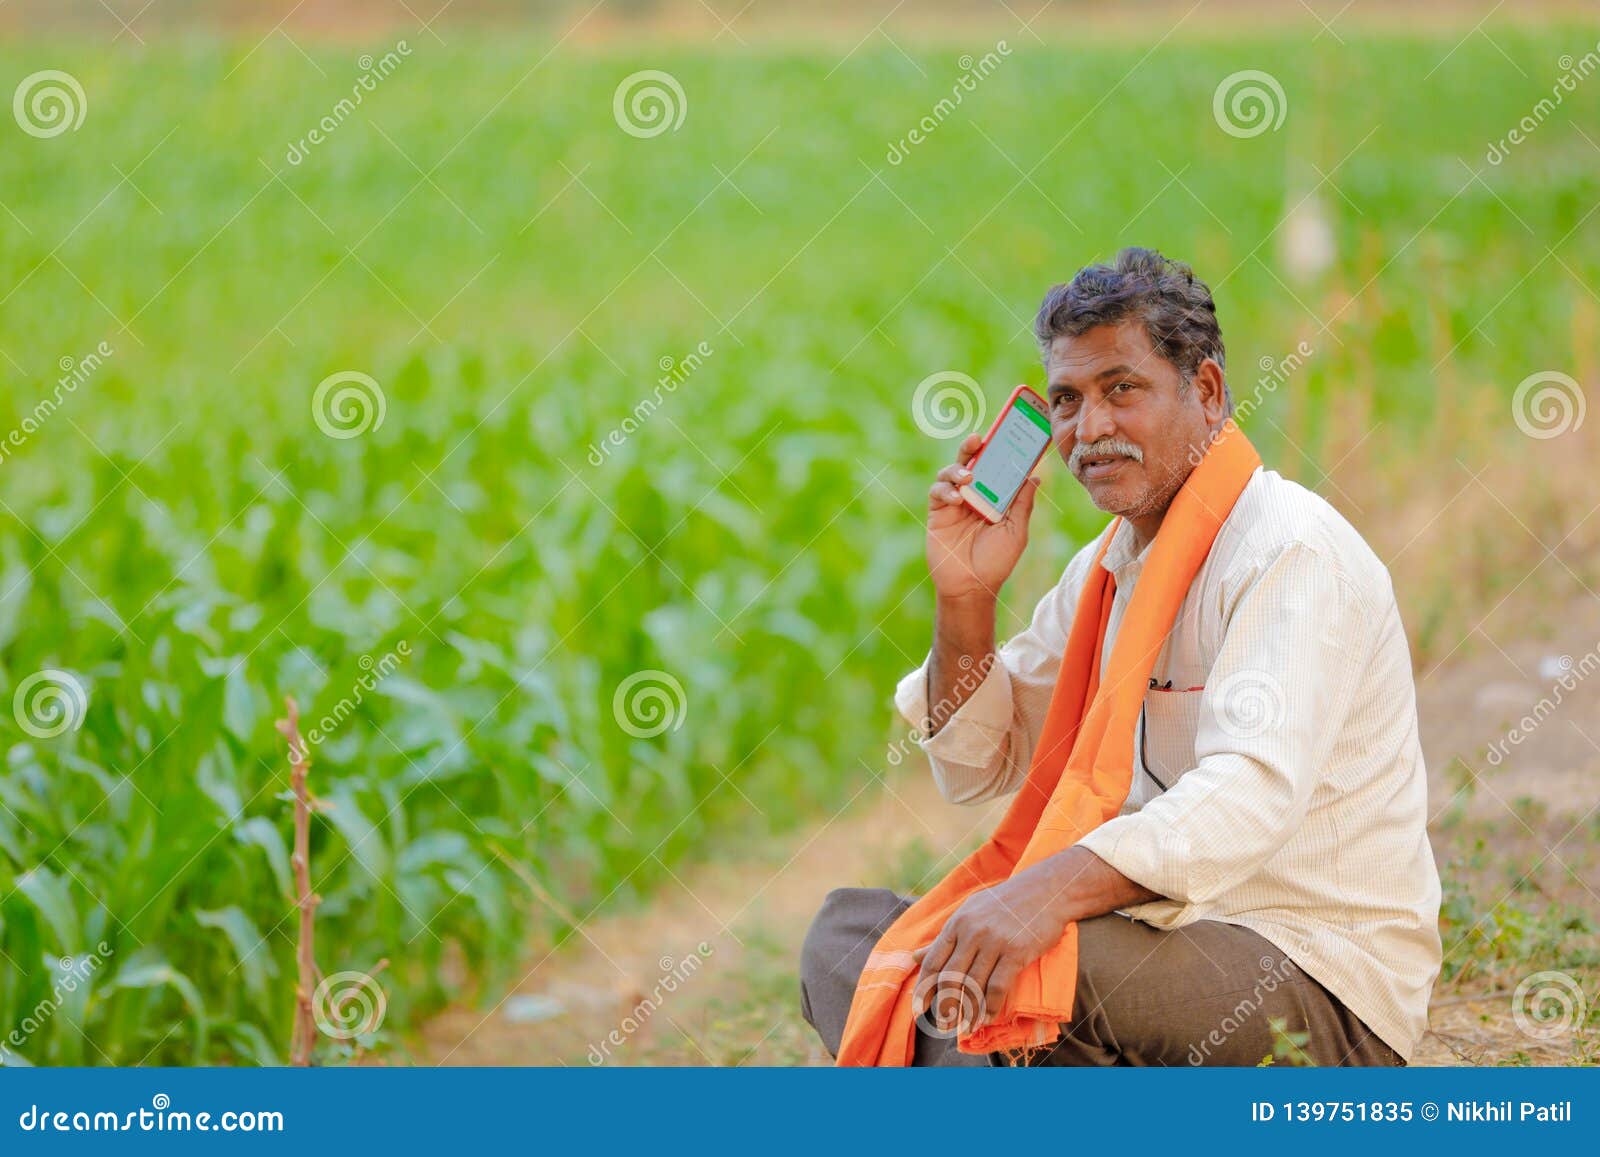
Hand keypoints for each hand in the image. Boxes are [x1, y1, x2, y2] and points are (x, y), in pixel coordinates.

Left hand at [911, 866, 1071, 1034]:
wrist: (1045, 890)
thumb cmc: (1004, 902)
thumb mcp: (970, 912)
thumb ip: (944, 938)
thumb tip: (914, 958)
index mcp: (957, 923)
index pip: (934, 962)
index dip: (923, 989)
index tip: (917, 1010)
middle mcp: (972, 932)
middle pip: (951, 977)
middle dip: (944, 1006)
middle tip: (943, 1027)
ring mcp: (994, 942)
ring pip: (974, 986)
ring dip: (968, 1012)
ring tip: (965, 1028)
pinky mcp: (1016, 952)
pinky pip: (998, 986)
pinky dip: (990, 1006)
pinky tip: (986, 1018)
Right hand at [926, 430, 1041, 603]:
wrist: (971, 587)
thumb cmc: (996, 562)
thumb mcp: (1016, 531)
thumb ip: (1022, 503)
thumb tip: (1035, 475)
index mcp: (995, 496)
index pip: (997, 467)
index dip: (999, 450)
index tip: (1007, 434)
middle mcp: (974, 494)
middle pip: (972, 462)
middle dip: (973, 447)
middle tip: (978, 439)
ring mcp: (955, 502)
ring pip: (951, 472)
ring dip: (958, 469)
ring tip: (968, 478)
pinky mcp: (938, 512)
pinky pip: (938, 490)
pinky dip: (946, 489)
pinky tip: (957, 499)